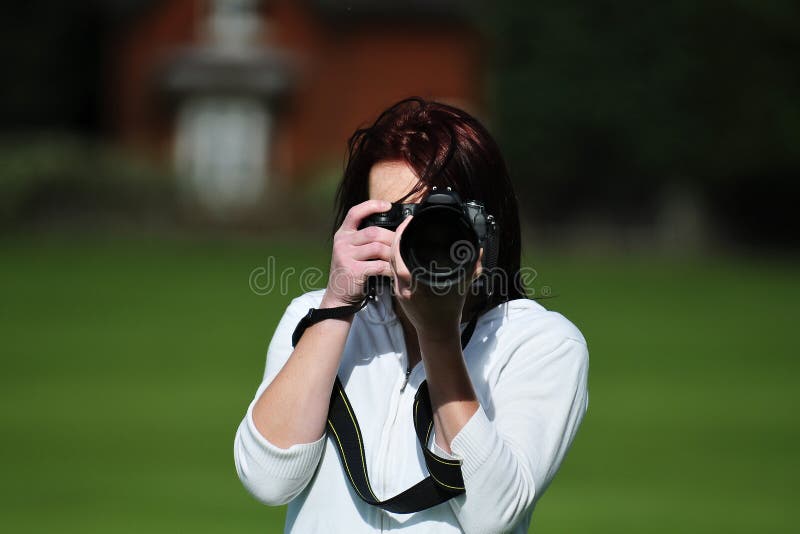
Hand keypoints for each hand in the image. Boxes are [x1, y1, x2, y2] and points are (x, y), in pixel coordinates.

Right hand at [321, 200, 395, 308]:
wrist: (339, 296)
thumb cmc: (352, 271)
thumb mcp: (353, 250)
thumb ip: (365, 238)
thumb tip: (394, 228)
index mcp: (343, 234)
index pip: (355, 212)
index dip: (372, 206)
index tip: (388, 205)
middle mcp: (342, 242)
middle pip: (373, 232)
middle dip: (391, 238)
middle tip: (402, 245)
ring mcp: (346, 256)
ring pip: (377, 248)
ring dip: (392, 254)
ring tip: (399, 259)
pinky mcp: (353, 270)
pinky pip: (378, 265)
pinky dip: (389, 269)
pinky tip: (394, 272)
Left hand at [389, 216, 481, 341]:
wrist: (437, 331)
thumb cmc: (449, 311)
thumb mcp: (462, 287)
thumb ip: (471, 267)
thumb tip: (478, 248)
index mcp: (417, 285)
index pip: (400, 257)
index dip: (401, 237)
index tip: (408, 222)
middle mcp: (404, 287)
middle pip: (392, 256)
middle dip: (396, 236)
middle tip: (406, 221)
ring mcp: (398, 289)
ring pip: (390, 262)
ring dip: (395, 244)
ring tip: (404, 229)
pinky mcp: (397, 291)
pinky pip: (392, 269)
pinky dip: (396, 255)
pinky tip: (402, 246)